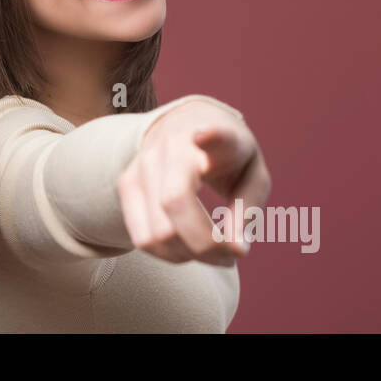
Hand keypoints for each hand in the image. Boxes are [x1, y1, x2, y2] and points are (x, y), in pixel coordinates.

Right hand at [117, 100, 270, 265]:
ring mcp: (142, 164)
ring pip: (157, 232)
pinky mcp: (127, 184)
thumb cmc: (227, 157)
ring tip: (213, 252)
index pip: (213, 135)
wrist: (185, 124)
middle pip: (176, 203)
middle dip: (207, 245)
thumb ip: (249, 209)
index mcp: (215, 136)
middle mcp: (172, 146)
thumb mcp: (254, 173)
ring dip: (189, 255)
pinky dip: (169, 255)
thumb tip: (235, 249)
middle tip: (233, 255)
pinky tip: (188, 247)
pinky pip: (143, 239)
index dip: (210, 137)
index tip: (202, 136)